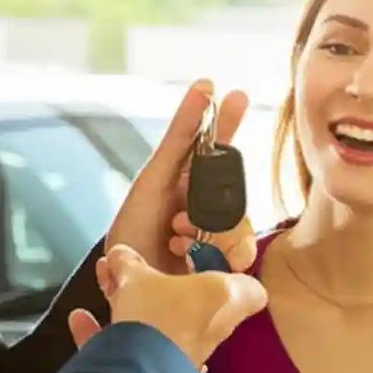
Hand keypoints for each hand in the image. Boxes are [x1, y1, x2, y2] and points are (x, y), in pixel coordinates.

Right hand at [68, 245, 267, 367]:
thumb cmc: (156, 313)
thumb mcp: (138, 275)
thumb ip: (128, 262)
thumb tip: (119, 253)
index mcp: (222, 298)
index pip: (250, 288)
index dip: (232, 272)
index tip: (208, 260)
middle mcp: (211, 329)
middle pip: (195, 303)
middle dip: (162, 286)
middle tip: (139, 270)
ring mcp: (187, 353)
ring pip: (163, 324)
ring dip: (133, 307)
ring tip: (104, 286)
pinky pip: (136, 350)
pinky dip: (108, 336)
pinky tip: (80, 319)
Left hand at [105, 78, 256, 274]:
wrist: (130, 286)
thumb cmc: (134, 230)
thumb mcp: (154, 179)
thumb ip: (181, 135)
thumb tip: (205, 85)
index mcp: (189, 179)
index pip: (217, 145)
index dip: (227, 120)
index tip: (237, 93)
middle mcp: (206, 204)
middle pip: (235, 192)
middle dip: (213, 211)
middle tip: (181, 224)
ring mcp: (217, 233)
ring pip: (241, 225)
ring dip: (210, 235)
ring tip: (177, 241)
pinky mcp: (225, 262)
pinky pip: (243, 254)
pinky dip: (223, 256)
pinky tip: (190, 261)